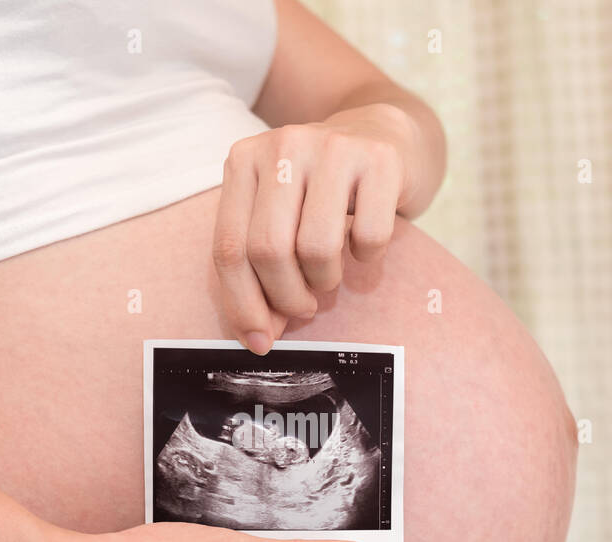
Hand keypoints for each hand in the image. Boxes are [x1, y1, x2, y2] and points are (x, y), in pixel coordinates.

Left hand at [212, 103, 418, 353]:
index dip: (242, 305)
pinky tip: (363, 246)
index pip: (229, 248)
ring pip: (316, 247)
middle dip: (287, 297)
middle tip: (304, 307)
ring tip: (329, 274)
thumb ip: (258, 269)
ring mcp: (332, 147)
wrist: (383, 132)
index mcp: (243, 161)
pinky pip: (368, 237)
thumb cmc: (322, 190)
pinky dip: (367, 258)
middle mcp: (282, 147)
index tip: (259, 340)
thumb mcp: (279, 214)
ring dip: (324, 281)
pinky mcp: (379, 159)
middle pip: (269, 250)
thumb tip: (259, 337)